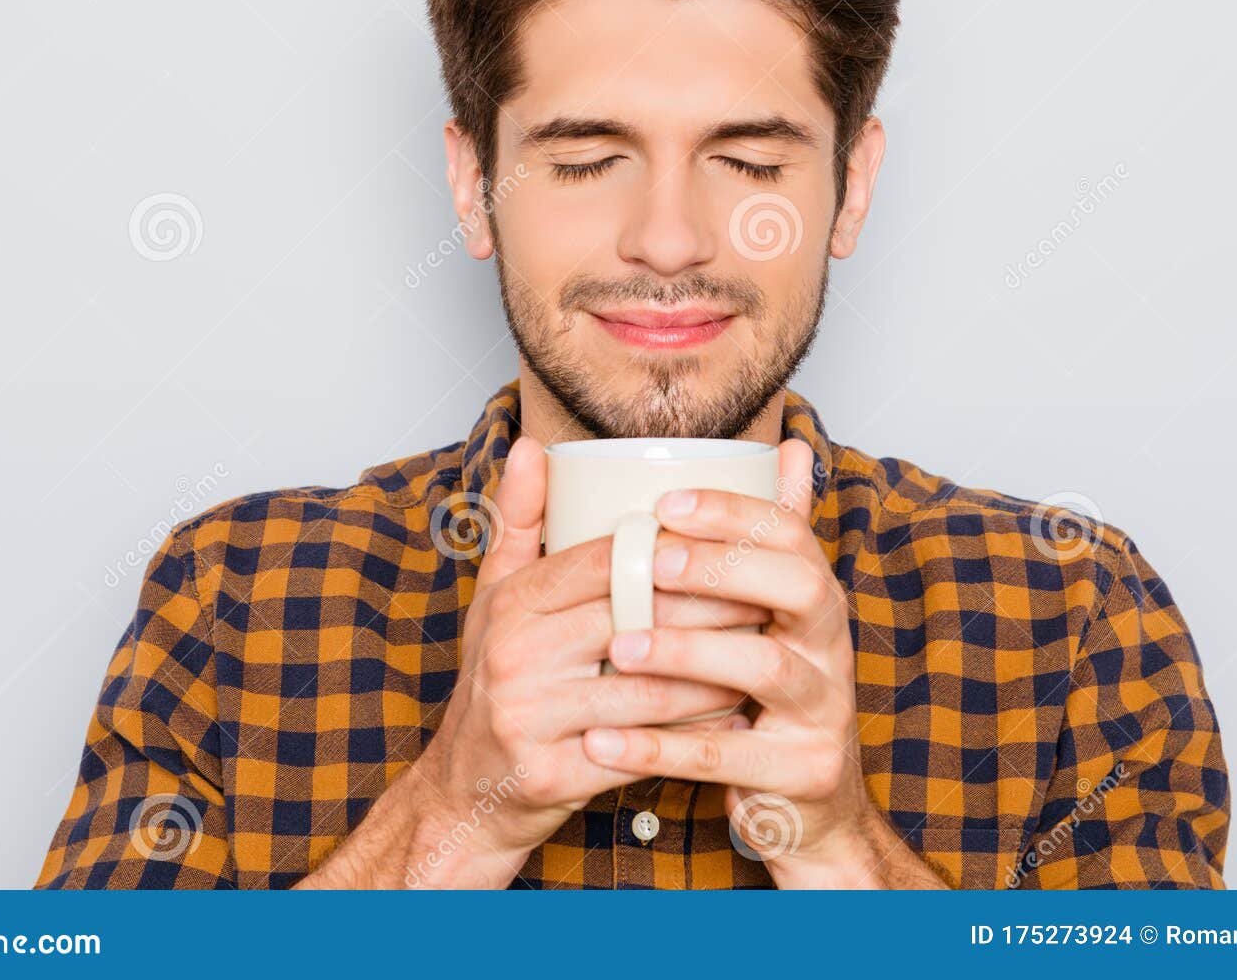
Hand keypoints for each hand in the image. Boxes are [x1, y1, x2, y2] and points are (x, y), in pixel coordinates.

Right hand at [302, 435, 765, 887]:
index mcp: (513, 602)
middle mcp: (515, 654)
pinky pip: (641, 750)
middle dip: (711, 609)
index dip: (676, 550)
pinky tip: (735, 719)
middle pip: (635, 617)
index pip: (607, 560)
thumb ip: (520, 521)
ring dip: (715, 674)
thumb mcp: (495, 597)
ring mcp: (529, 717)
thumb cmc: (496, 681)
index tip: (734, 543)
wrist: (464, 791)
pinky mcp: (550, 774)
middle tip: (772, 598)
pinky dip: (694, 734)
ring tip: (765, 657)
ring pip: (647, 688)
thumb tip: (531, 445)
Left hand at [579, 439, 944, 888]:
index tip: (664, 504)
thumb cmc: (768, 695)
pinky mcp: (802, 773)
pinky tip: (601, 740)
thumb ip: (769, 539)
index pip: (791, 534)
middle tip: (648, 563)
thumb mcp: (775, 617)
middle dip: (722, 569)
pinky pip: (726, 757)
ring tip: (621, 648)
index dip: (733, 513)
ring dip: (688, 651)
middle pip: (798, 588)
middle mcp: (833, 647)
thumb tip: (789, 446)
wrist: (806, 806)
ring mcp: (823, 712)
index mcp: (817, 600)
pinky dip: (660, 747)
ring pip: (766, 668)